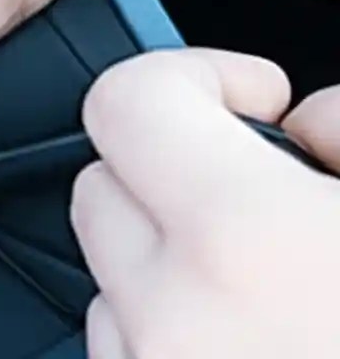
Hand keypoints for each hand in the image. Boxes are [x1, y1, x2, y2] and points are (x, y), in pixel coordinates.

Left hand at [73, 48, 339, 357]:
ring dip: (168, 264)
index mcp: (239, 237)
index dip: (190, 76)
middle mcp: (167, 316)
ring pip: (107, 277)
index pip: (126, 98)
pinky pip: (124, 348)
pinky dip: (171, 331)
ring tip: (275, 289)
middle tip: (267, 197)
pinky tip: (255, 340)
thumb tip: (306, 120)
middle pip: (100, 186)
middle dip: (174, 173)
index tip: (246, 95)